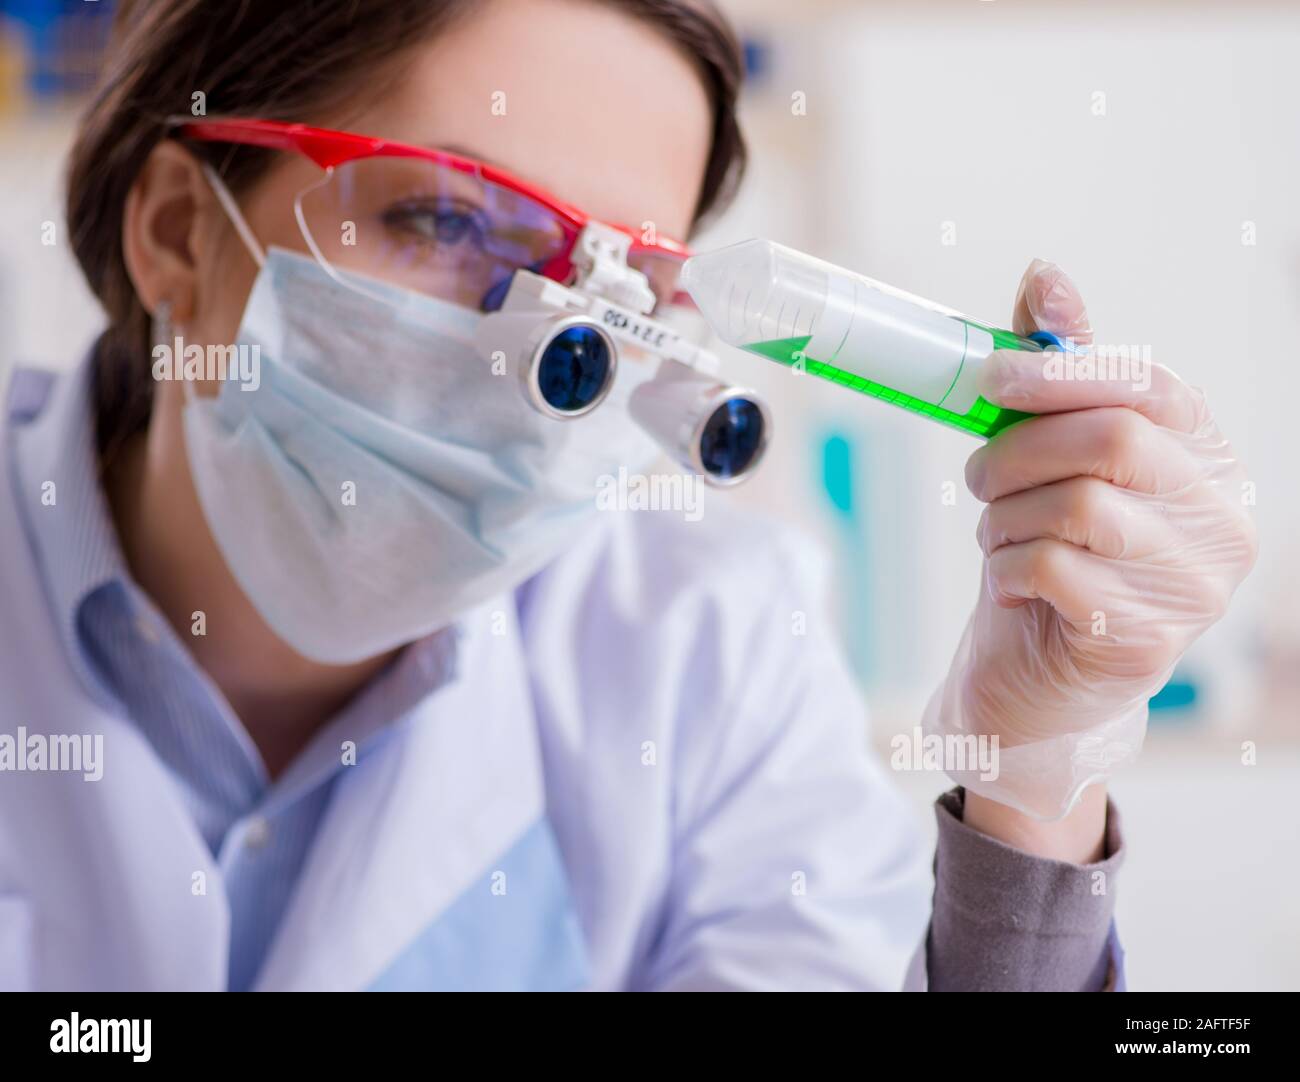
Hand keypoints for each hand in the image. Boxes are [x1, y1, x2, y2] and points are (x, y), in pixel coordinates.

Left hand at [923, 259, 1258, 820]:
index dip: (1063, 372)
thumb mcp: (1050, 458)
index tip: (991, 378)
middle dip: (1017, 451)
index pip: (1150, 386)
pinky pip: (1052, 569)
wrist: (1033, 677)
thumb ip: (1058, 373)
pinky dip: (1007, 569)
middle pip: (1110, 441)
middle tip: (979, 475)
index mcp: (1206, 460)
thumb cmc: (1047, 553)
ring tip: (999, 537)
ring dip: (1006, 516)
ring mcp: (1194, 588)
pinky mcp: (1147, 642)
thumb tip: (1045, 273)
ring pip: (1077, 506)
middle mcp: (1220, 521)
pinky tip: (1012, 586)